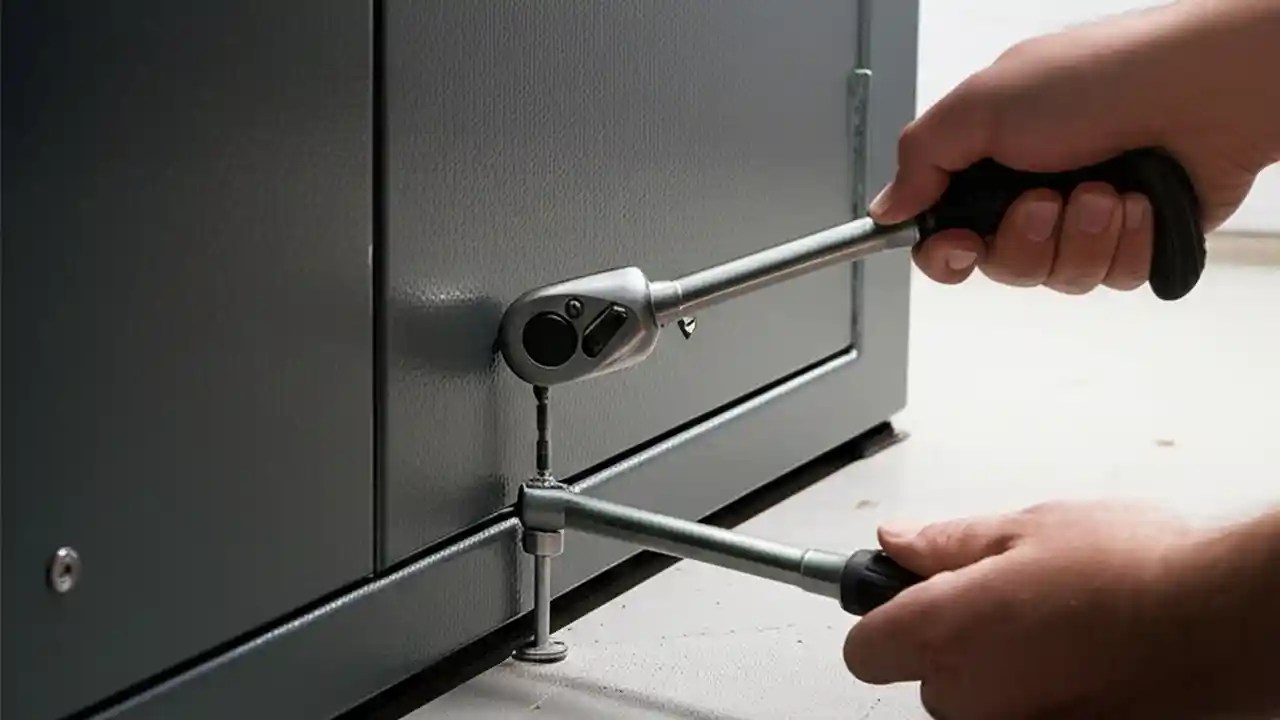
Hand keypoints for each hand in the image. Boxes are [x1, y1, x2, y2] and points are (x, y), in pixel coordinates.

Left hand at [843, 501, 1221, 718]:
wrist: (1221, 626)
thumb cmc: (1134, 575)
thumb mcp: (1027, 530)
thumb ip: (946, 544)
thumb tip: (898, 543)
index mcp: (943, 633)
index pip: (864, 648)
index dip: (882, 620)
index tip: (905, 598)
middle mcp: (969, 697)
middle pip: (927, 680)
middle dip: (954, 644)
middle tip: (1008, 600)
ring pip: (977, 705)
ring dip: (1000, 674)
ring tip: (1059, 628)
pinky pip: (1023, 716)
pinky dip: (1041, 695)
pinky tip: (1082, 660)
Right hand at [874, 2, 1279, 292]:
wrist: (1201, 88)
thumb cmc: (1099, 79)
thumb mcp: (982, 104)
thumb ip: (922, 157)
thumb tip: (887, 208)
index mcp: (992, 163)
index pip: (946, 235)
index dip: (946, 254)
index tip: (961, 245)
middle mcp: (1036, 193)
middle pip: (1001, 266)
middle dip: (1024, 239)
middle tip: (1046, 199)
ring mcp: (1087, 221)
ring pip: (1058, 278)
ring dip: (1081, 237)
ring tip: (1106, 192)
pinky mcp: (1136, 242)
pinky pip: (1113, 278)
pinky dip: (1127, 242)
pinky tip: (1141, 203)